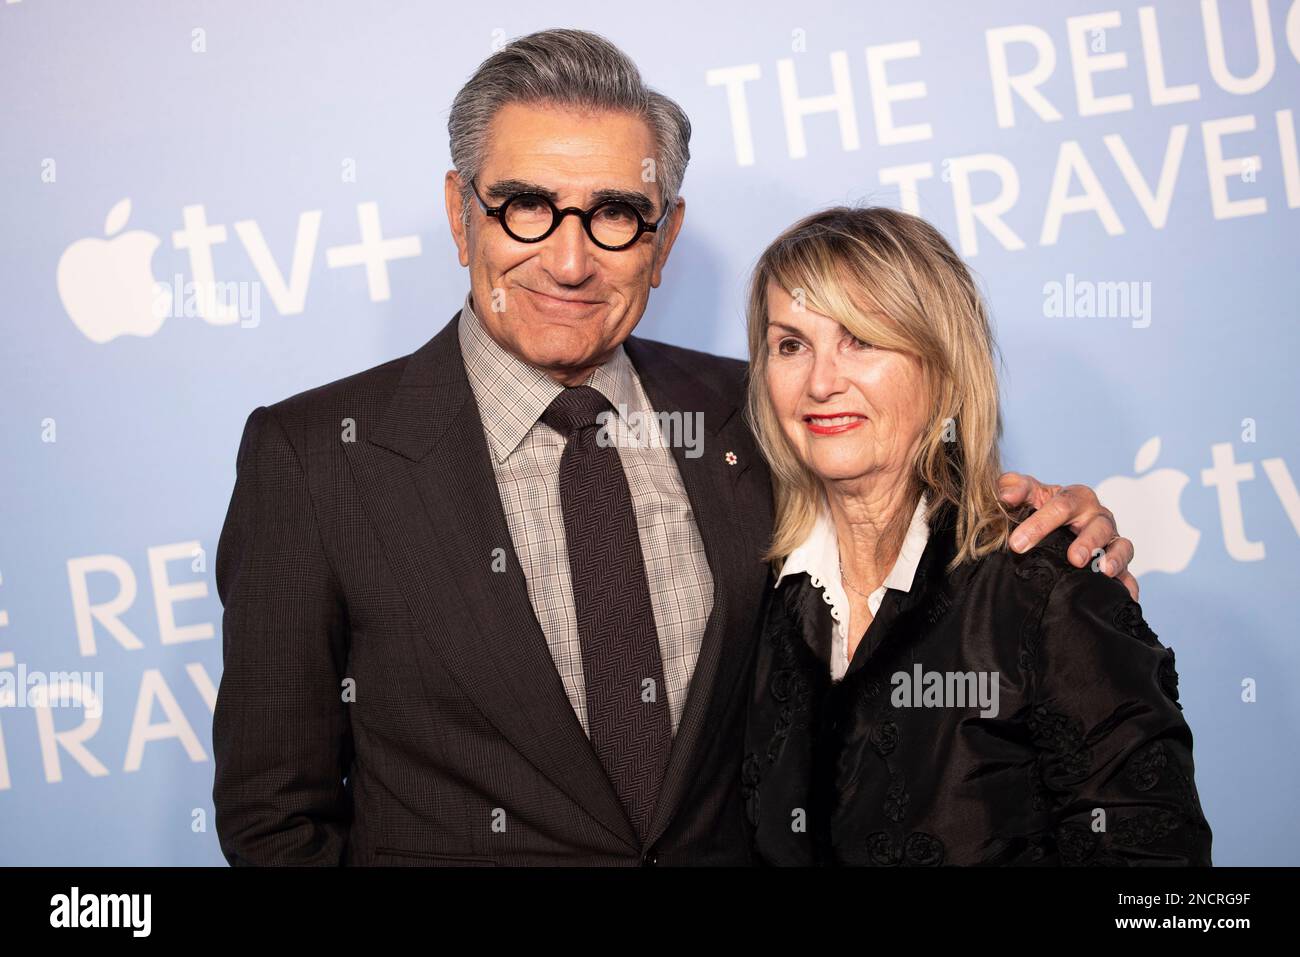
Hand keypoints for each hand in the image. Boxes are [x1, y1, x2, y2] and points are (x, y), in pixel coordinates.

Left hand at [997, 472, 1137, 600]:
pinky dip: (1129, 584)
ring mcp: (1110, 539)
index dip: (1040, 524)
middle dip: (1087, 542)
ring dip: (1115, 558)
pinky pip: (1129, 573)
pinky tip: (1126, 596)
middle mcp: (1097, 516)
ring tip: (1104, 571)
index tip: (1018, 544)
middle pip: (1097, 525)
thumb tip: (1006, 495)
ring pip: (1120, 545)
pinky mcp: (1118, 561)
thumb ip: (1014, 487)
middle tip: (1074, 559)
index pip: (1061, 506)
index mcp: (1075, 497)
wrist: (1056, 523)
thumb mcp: (1026, 493)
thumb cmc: (1040, 506)